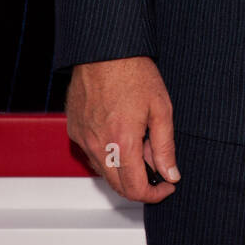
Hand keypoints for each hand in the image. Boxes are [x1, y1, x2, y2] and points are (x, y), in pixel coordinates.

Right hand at [65, 56, 179, 203]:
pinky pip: (92, 154)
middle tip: (158, 171)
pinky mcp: (74, 129)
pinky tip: (121, 136)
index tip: (167, 186)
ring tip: (142, 144)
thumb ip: (165, 146)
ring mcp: (83, 138)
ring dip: (124, 171)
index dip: (155, 194)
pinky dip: (108, 155)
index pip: (136, 189)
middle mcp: (98, 145)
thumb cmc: (134, 72)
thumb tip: (170, 173)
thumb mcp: (161, 109)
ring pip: (104, 172)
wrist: (106, 50)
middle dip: (140, 186)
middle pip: (118, 186)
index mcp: (122, 142)